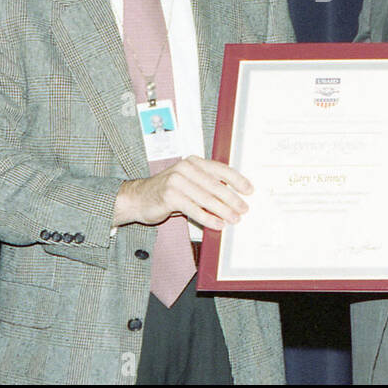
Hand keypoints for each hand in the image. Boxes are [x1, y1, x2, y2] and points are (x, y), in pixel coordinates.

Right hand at [113, 156, 252, 229]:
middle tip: (244, 209)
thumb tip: (232, 198)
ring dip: (223, 211)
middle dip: (232, 199)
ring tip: (234, 219)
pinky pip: (194, 209)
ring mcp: (176, 181)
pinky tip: (218, 224)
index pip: (221, 169)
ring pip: (207, 198)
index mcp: (193, 162)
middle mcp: (185, 168)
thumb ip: (206, 185)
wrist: (138, 198)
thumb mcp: (188, 183)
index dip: (237, 180)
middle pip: (216, 185)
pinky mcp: (170, 195)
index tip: (249, 190)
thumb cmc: (167, 192)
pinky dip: (208, 218)